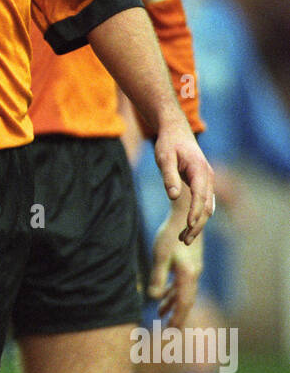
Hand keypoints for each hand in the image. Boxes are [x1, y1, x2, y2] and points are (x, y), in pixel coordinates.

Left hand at [148, 188, 202, 327]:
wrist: (186, 213)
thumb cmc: (171, 234)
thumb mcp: (160, 256)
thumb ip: (158, 277)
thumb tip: (153, 298)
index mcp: (188, 275)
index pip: (183, 303)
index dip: (177, 319)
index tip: (171, 332)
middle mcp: (194, 274)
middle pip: (186, 301)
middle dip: (177, 317)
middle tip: (169, 332)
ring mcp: (193, 268)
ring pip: (184, 292)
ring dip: (173, 304)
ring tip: (160, 314)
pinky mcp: (190, 263)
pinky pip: (182, 284)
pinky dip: (174, 292)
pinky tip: (164, 294)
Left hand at [153, 121, 214, 244]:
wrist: (176, 131)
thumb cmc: (169, 143)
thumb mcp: (164, 158)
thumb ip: (169, 176)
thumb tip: (173, 196)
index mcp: (200, 169)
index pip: (200, 195)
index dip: (195, 212)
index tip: (189, 226)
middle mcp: (208, 176)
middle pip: (206, 206)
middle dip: (197, 225)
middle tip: (184, 242)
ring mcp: (207, 180)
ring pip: (207, 207)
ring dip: (198, 224)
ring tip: (184, 240)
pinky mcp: (203, 183)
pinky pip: (204, 203)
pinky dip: (198, 216)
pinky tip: (189, 227)